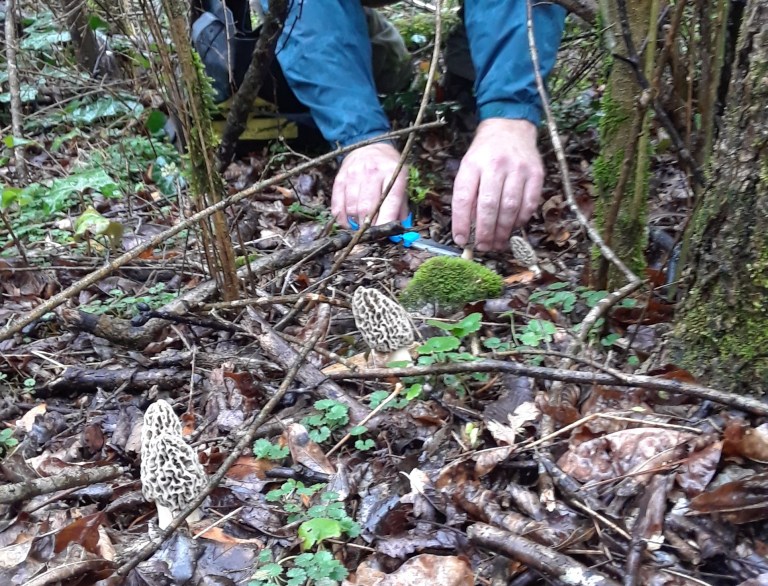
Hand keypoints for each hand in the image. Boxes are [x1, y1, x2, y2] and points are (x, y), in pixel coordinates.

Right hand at [331, 143, 408, 227]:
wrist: (368, 147)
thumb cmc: (388, 169)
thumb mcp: (401, 182)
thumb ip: (401, 207)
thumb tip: (398, 232)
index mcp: (392, 173)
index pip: (390, 202)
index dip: (386, 222)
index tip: (383, 235)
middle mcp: (372, 172)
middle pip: (367, 208)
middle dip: (369, 226)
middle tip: (372, 232)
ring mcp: (354, 174)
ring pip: (352, 209)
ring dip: (356, 223)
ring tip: (361, 226)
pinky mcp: (340, 179)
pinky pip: (337, 205)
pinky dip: (342, 219)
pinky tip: (348, 222)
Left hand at [451, 118, 543, 251]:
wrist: (509, 127)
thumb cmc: (485, 154)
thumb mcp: (468, 168)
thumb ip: (467, 195)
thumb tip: (467, 230)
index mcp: (472, 164)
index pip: (463, 198)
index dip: (461, 223)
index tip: (461, 241)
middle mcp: (495, 165)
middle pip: (489, 205)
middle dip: (485, 232)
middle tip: (483, 247)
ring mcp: (518, 168)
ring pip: (510, 207)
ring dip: (503, 231)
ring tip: (497, 243)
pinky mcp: (536, 173)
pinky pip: (529, 203)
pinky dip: (521, 220)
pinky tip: (513, 228)